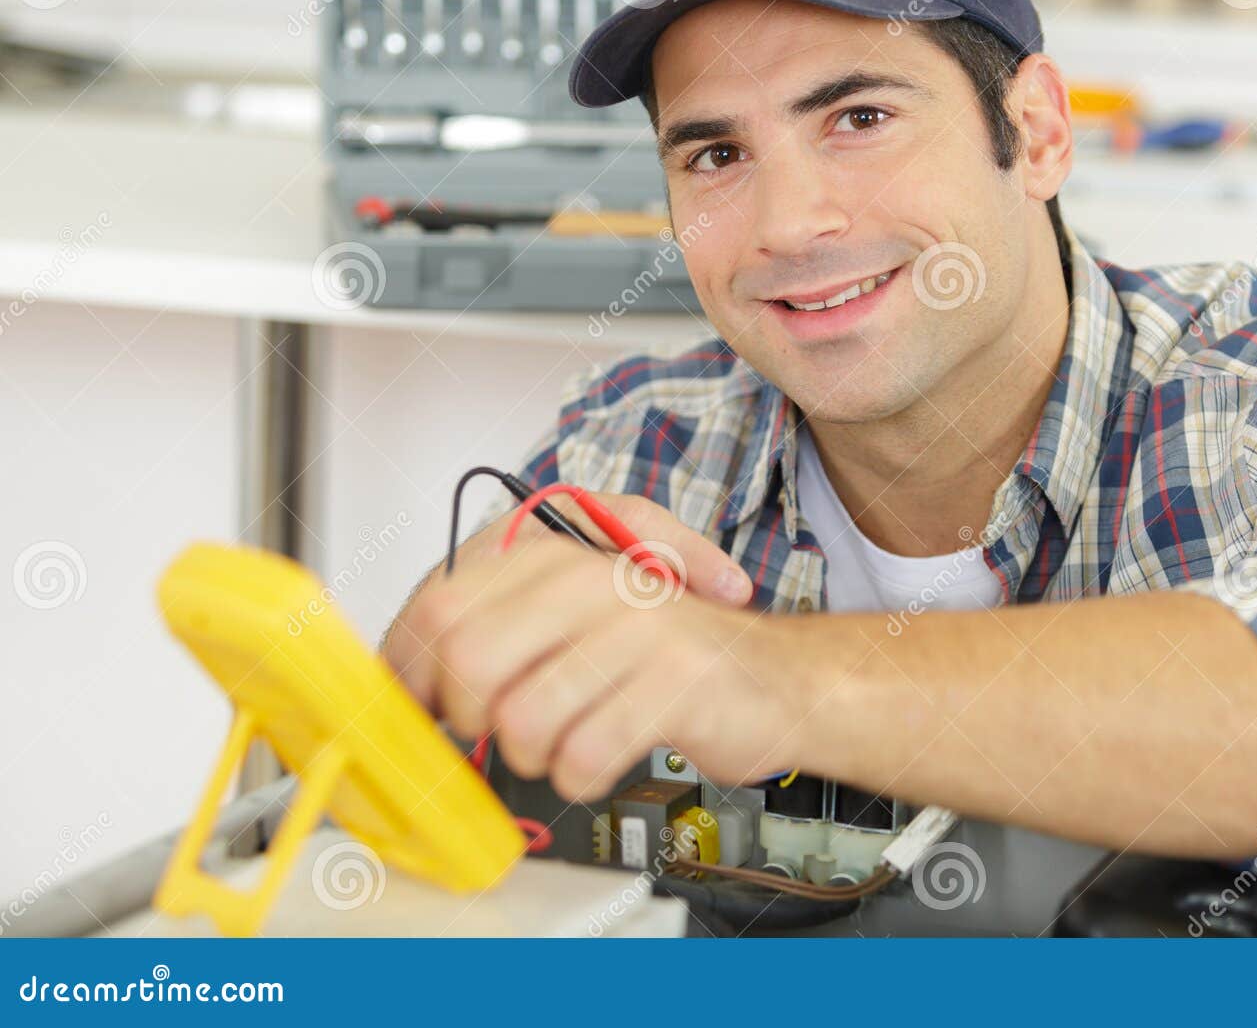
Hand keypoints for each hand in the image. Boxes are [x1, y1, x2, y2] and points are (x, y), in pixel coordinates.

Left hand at [386, 493, 811, 800]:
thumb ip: (491, 629)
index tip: (429, 706)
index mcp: (553, 556)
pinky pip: (584, 754)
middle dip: (473, 719)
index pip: (436, 604)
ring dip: (535, 755)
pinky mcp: (675, 682)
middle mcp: (590, 579)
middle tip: (507, 727)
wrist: (778, 678)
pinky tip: (604, 758)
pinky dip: (582, 776)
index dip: (415, 671)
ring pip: (521, 719)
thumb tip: (402, 679)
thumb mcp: (571, 619)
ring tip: (567, 743)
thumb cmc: (665, 657)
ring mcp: (635, 627)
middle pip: (467, 661)